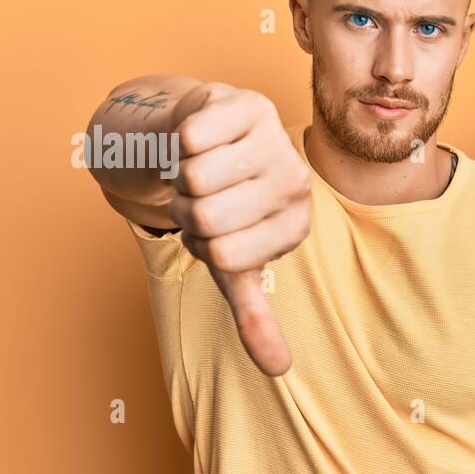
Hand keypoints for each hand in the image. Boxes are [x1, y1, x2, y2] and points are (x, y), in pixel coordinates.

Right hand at [167, 83, 311, 374]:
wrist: (203, 142)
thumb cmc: (222, 208)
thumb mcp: (236, 265)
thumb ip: (256, 318)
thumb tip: (278, 370)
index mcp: (295, 227)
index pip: (223, 254)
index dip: (199, 244)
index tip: (216, 232)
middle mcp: (296, 183)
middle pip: (205, 216)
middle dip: (186, 211)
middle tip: (204, 198)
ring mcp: (276, 140)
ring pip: (195, 175)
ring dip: (179, 176)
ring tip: (202, 171)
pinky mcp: (248, 103)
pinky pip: (191, 136)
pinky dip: (178, 141)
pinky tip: (198, 139)